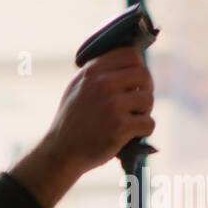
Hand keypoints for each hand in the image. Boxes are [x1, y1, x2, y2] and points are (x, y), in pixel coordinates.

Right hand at [42, 46, 155, 175]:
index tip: (133, 83)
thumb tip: (128, 62)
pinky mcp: (120, 127)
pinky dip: (143, 131)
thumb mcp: (76, 88)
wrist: (60, 153)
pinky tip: (131, 135)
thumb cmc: (70, 122)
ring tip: (130, 121)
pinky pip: (148, 123)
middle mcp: (102, 84)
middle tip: (136, 104)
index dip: (137, 67)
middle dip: (144, 90)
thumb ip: (98, 73)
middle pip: (144, 75)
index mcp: (92, 71)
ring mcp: (112, 105)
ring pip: (148, 100)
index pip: (130, 55)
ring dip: (144, 112)